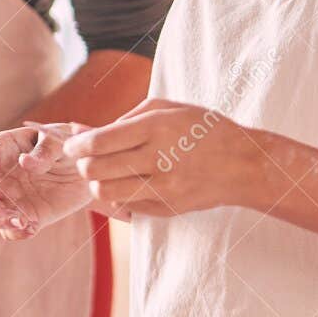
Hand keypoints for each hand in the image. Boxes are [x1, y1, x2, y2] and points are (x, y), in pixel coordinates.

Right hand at [0, 122, 92, 240]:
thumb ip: (45, 150)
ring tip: (23, 221)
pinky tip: (33, 227)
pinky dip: (16, 233)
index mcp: (0, 150)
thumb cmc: (69, 145)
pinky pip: (8, 231)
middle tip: (3, 213)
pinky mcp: (23, 216)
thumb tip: (24, 163)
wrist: (88, 170)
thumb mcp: (61, 140)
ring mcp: (7, 198)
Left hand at [62, 99, 262, 219]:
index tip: (73, 146)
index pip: (99, 142)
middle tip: (87, 160)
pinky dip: (120, 195)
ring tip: (105, 175)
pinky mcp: (167, 207)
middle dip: (84, 165)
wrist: (244, 164)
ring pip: (106, 192)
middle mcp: (158, 158)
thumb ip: (126, 118)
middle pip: (96, 170)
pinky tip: (129, 184)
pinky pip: (127, 205)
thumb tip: (86, 131)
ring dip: (98, 183)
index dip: (77, 146)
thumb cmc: (203, 129)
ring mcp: (163, 187)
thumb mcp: (168, 109)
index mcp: (155, 128)